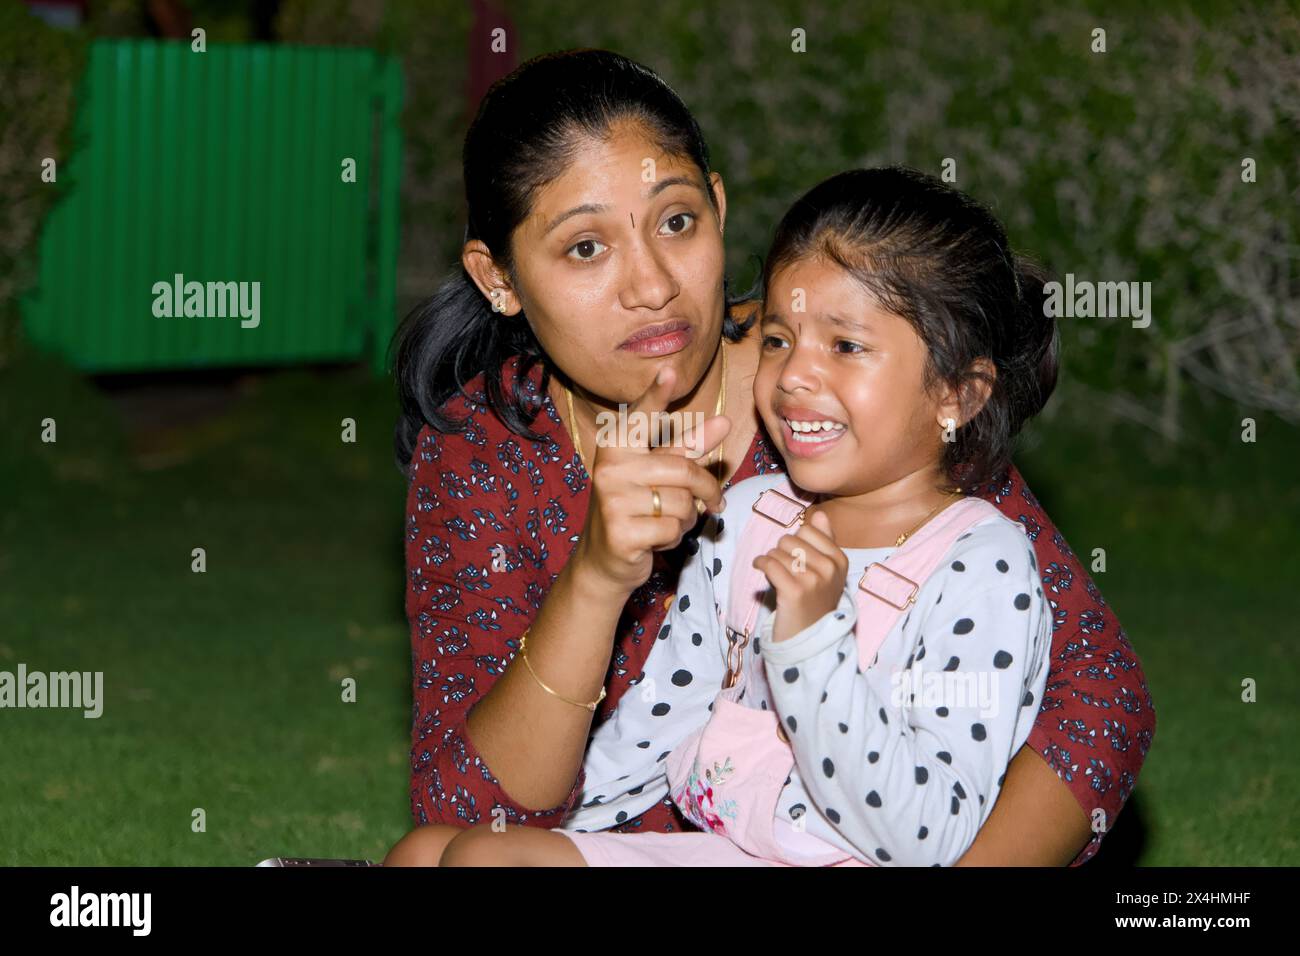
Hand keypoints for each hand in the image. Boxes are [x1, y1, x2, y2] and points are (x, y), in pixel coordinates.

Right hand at [572, 366, 730, 596]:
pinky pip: (673, 529)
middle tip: (714, 501)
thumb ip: (689, 447)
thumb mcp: (660, 474)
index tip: (669, 370)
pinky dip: (675, 538)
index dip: (656, 396)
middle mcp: (610, 469)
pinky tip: (657, 539)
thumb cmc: (636, 508)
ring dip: (687, 518)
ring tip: (667, 520)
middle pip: (683, 470)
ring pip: (682, 503)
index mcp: (617, 447)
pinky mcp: (622, 533)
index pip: (641, 418)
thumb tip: (724, 420)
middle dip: (706, 490)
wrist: (604, 560)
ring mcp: (613, 501)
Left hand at [752, 509, 848, 642]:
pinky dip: (760, 564)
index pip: (808, 529)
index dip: (796, 540)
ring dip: (771, 560)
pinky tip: (760, 568)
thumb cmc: (815, 602)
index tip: (794, 554)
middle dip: (782, 550)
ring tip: (776, 574)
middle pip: (790, 538)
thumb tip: (820, 514)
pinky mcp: (794, 592)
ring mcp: (813, 580)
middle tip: (784, 568)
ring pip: (778, 551)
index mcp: (840, 560)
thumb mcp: (828, 571)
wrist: (810, 638)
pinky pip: (770, 564)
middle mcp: (830, 568)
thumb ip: (825, 541)